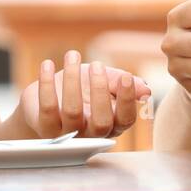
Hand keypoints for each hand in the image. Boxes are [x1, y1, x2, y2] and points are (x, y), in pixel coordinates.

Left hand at [20, 49, 152, 137]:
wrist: (45, 98)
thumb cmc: (80, 89)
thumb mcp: (104, 82)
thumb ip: (123, 84)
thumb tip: (145, 90)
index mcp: (111, 125)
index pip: (125, 120)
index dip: (127, 100)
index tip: (125, 77)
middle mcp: (91, 135)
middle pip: (101, 122)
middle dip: (101, 90)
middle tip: (96, 65)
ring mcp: (67, 135)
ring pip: (73, 112)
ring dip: (73, 79)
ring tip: (72, 55)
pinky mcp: (45, 129)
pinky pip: (47, 108)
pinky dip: (47, 83)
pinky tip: (48, 64)